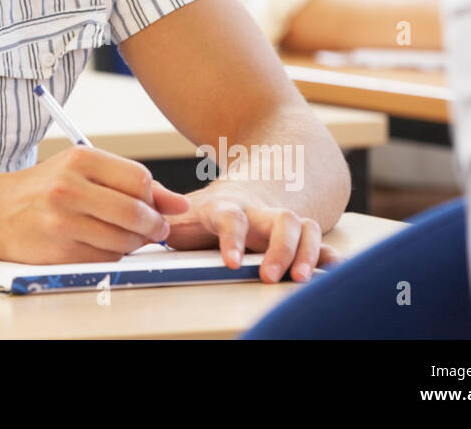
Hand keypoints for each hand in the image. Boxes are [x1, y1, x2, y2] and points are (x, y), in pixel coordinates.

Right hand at [0, 147, 190, 263]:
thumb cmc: (44, 188)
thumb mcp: (82, 170)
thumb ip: (129, 183)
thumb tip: (178, 204)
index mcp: (80, 159)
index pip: (140, 179)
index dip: (154, 197)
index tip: (154, 206)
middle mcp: (69, 188)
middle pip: (135, 212)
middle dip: (153, 226)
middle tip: (154, 229)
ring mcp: (62, 221)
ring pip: (124, 240)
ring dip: (133, 243)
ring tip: (122, 235)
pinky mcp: (59, 251)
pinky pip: (105, 258)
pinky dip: (112, 255)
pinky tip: (99, 244)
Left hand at [160, 185, 341, 282]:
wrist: (241, 190)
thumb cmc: (201, 214)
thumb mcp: (176, 213)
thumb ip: (157, 216)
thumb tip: (135, 221)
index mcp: (224, 207)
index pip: (230, 217)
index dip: (233, 238)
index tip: (232, 262)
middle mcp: (258, 211)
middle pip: (279, 219)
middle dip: (279, 249)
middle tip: (270, 277)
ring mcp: (280, 220)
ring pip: (304, 225)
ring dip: (306, 253)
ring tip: (300, 280)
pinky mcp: (297, 234)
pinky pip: (318, 239)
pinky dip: (328, 254)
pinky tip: (335, 269)